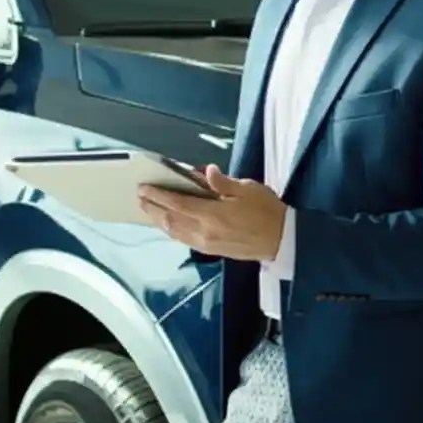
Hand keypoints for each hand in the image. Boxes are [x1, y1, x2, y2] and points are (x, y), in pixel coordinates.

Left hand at [138, 165, 286, 260]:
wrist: (282, 241)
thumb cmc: (267, 211)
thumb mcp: (248, 189)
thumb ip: (223, 182)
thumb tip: (205, 172)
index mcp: (213, 214)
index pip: (177, 204)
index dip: (158, 195)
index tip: (144, 187)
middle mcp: (204, 232)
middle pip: (170, 220)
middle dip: (152, 209)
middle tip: (139, 198)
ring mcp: (206, 244)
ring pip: (175, 232)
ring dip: (159, 221)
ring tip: (148, 210)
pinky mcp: (211, 250)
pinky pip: (184, 239)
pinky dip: (172, 230)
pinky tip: (168, 223)